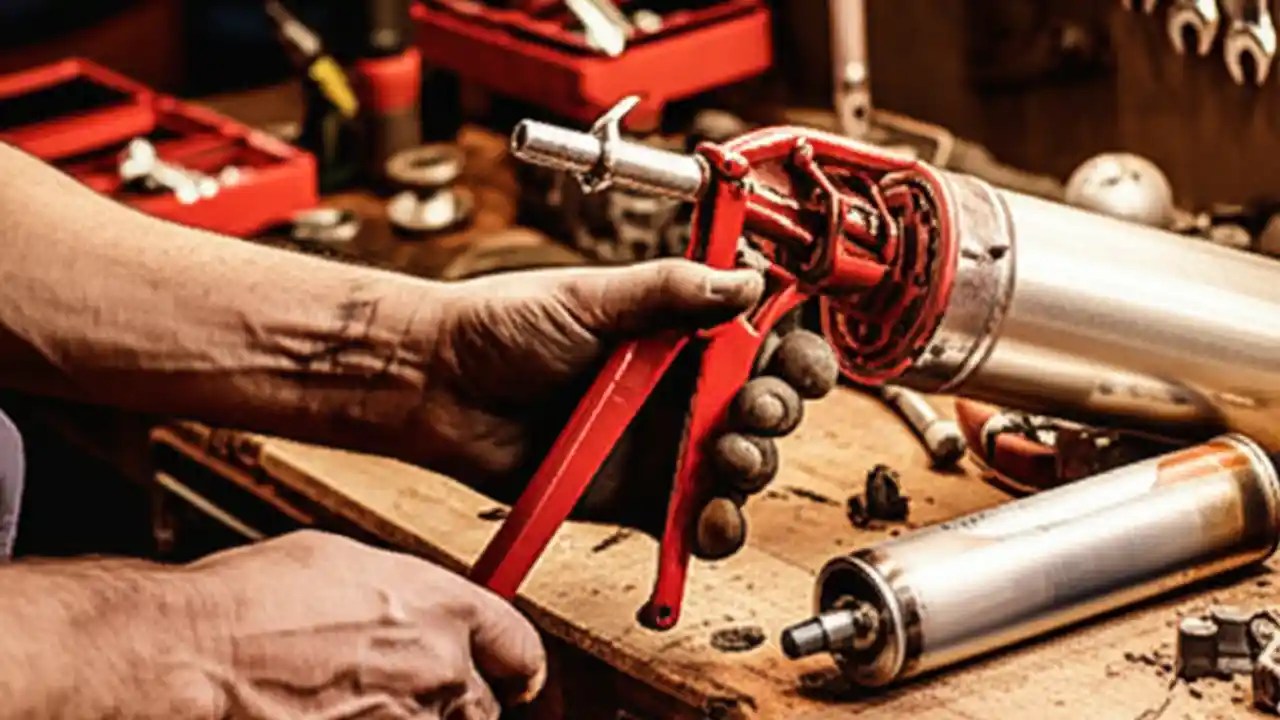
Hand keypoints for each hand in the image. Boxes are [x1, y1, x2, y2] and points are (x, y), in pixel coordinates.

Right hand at [58, 531, 544, 718]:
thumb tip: (411, 607)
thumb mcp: (340, 564)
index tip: (509, 678)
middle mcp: (440, 668)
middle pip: (482, 709)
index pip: (518, 647)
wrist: (194, 657)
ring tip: (352, 708)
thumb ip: (401, 595)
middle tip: (406, 700)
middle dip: (453, 708)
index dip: (513, 667)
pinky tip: (327, 717)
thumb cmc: (248, 604)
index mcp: (444, 608)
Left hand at [417, 259, 838, 552]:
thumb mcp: (589, 296)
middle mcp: (680, 389)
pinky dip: (711, 529)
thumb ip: (670, 291)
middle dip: (774, 412)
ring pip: (738, 469)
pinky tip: (709, 521)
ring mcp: (661, 446)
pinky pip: (690, 522)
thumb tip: (747, 279)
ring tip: (727, 458)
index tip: (791, 362)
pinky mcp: (637, 498)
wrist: (438, 385)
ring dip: (750, 467)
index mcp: (680, 333)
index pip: (763, 343)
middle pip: (764, 408)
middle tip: (752, 409)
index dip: (791, 356)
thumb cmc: (500, 326)